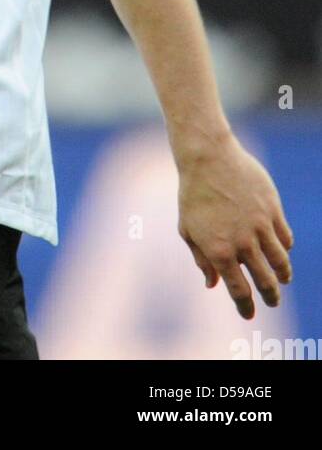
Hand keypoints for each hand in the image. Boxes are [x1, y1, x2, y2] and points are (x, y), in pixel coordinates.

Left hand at [177, 132, 293, 318]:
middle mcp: (242, 243)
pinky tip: (281, 251)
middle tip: (272, 302)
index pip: (238, 291)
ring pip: (281, 263)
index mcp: (219, 251)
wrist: (208, 158)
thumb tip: (212, 285)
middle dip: (270, 297)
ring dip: (283, 276)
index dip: (245, 307)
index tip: (249, 314)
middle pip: (265, 282)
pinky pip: (285, 238)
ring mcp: (260, 226)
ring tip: (282, 280)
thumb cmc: (193, 194)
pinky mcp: (273, 210)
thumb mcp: (187, 229)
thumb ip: (201, 259)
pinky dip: (284, 248)